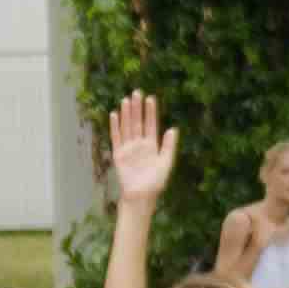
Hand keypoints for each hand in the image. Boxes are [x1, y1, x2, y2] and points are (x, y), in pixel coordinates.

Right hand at [107, 90, 178, 212]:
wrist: (141, 195)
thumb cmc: (155, 182)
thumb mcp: (166, 163)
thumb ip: (169, 146)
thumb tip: (173, 129)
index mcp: (152, 145)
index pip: (151, 124)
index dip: (151, 112)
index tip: (150, 98)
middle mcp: (139, 144)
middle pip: (138, 122)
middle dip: (137, 108)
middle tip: (137, 92)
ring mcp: (128, 148)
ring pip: (127, 127)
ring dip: (126, 114)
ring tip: (126, 100)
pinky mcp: (118, 154)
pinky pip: (116, 137)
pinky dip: (115, 126)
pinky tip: (114, 115)